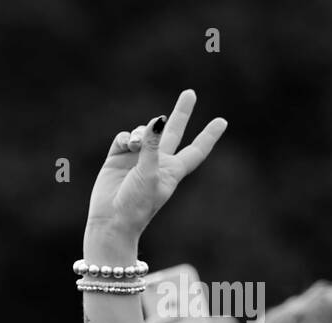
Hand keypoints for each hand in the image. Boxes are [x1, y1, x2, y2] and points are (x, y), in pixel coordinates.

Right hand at [84, 89, 226, 244]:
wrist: (110, 221)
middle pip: (173, 132)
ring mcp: (136, 159)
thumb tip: (158, 119)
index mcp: (172, 170)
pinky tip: (126, 144)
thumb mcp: (149, 173)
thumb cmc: (136, 204)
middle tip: (189, 93)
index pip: (196, 150)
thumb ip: (153, 145)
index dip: (209, 136)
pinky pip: (124, 138)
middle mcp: (157, 162)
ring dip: (141, 132)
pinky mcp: (117, 159)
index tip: (222, 121)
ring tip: (135, 143)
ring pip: (144, 132)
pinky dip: (125, 138)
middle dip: (181, 113)